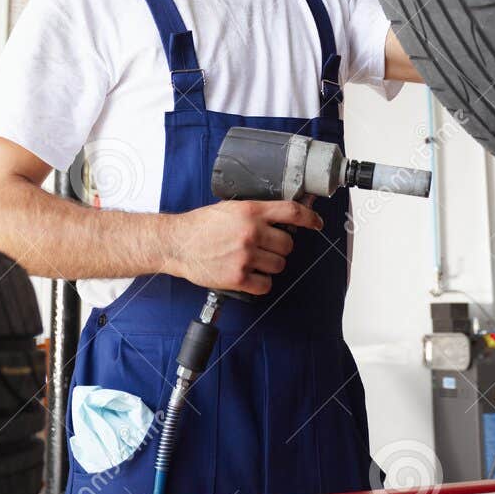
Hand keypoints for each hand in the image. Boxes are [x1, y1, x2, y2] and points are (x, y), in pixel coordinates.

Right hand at [161, 200, 323, 294]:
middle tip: (264, 247)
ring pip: (279, 265)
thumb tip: (282, 219)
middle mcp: (251, 233)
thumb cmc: (201, 225)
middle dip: (279, 248)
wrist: (178, 243)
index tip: (317, 222)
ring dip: (270, 265)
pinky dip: (260, 283)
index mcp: (250, 212)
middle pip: (288, 244)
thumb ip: (256, 213)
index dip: (310, 217)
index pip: (291, 212)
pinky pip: (266, 285)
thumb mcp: (231, 208)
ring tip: (251, 260)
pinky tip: (248, 275)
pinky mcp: (238, 277)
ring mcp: (245, 256)